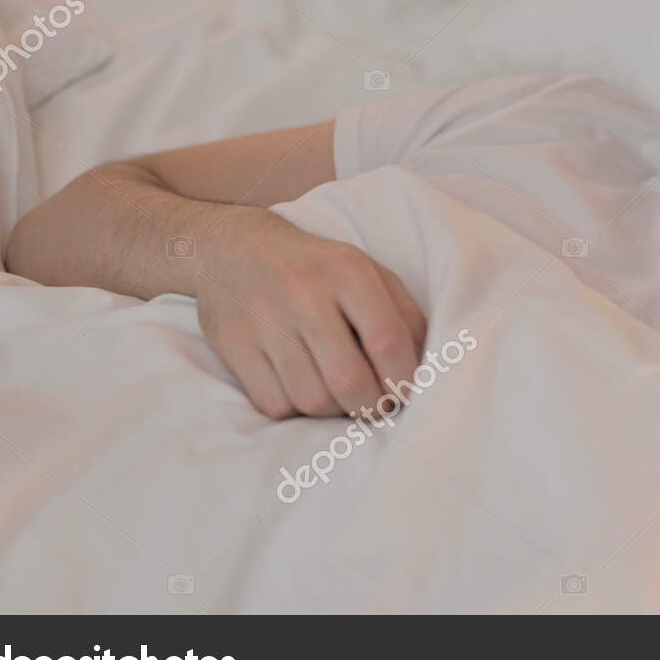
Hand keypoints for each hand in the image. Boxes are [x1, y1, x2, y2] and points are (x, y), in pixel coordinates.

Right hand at [194, 209, 425, 419]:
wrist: (235, 250)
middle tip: (375, 405)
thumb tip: (427, 372)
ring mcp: (264, 320)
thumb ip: (406, 317)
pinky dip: (295, 408)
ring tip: (338, 393)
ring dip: (333, 410)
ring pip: (311, 399)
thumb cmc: (319, 270)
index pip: (388, 341)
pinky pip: (274, 405)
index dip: (404, 380)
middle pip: (349, 380)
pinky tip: (302, 387)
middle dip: (371, 406)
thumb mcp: (370, 274)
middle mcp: (304, 294)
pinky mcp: (233, 345)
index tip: (406, 393)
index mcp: (347, 272)